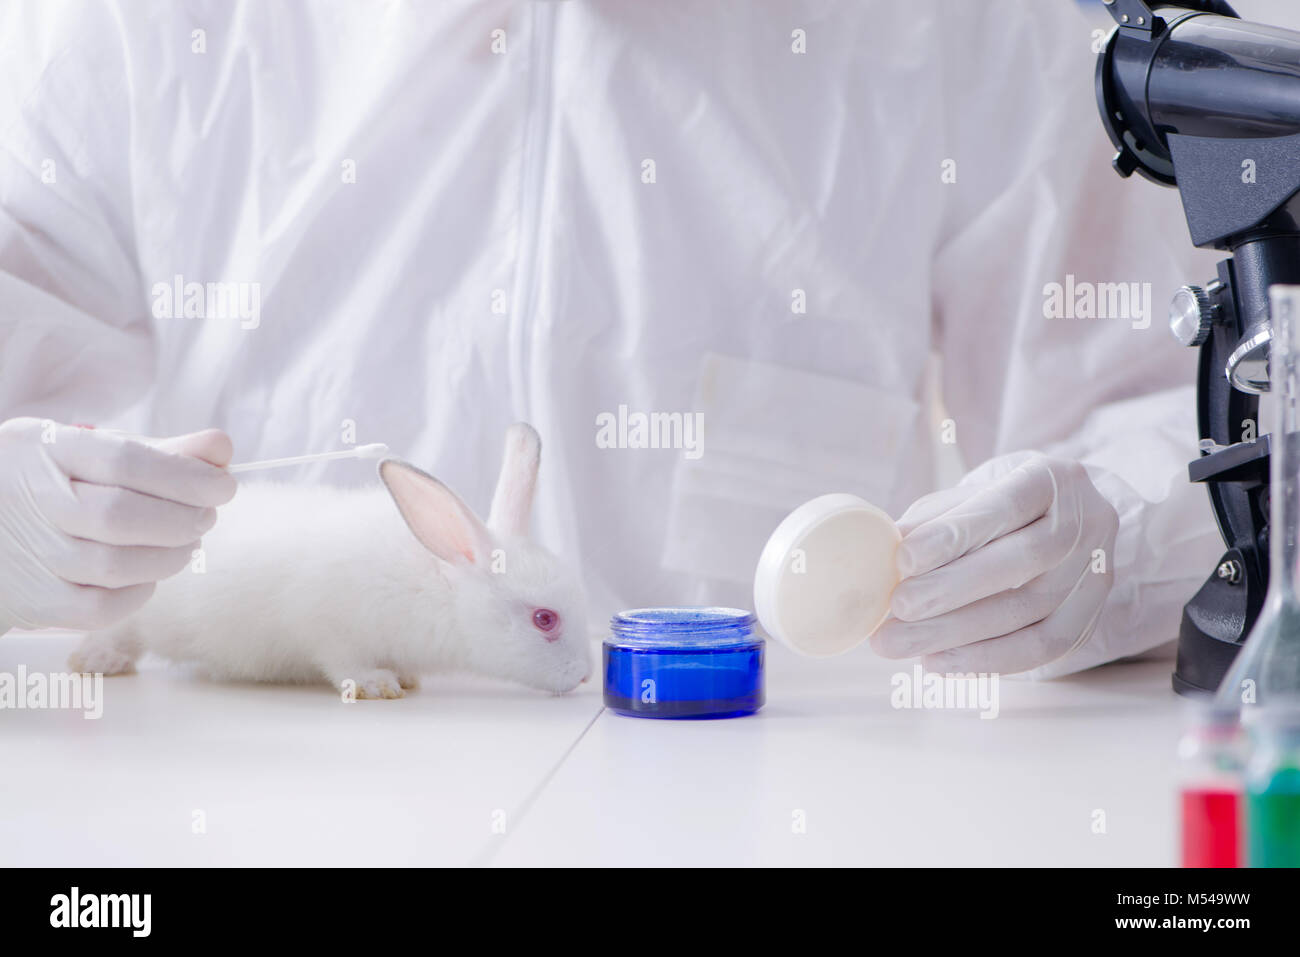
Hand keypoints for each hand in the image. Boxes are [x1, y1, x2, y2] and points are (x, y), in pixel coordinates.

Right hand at [0, 418, 235, 630]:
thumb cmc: (52, 486)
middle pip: (119, 516)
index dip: (186, 476)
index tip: (224, 486)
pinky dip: (138, 593)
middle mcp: (25, 499)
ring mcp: (25, 554)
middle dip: (181, 520)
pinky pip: (98, 609)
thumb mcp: (90, 453)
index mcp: (39, 447)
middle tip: (205, 518)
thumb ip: (159, 451)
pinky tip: (149, 575)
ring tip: (186, 545)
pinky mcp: (30, 601)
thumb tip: (222, 446)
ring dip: (169, 557)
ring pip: (113, 566)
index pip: (125, 460)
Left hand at [871, 452, 1117, 674]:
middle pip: (1019, 562)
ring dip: (956, 634)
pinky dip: (984, 660)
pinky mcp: (1089, 618)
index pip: (1003, 506)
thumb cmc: (1001, 507)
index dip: (953, 535)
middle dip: (950, 590)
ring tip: (899, 643)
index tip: (903, 560)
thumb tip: (885, 548)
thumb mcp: (970, 496)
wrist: (1064, 523)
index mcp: (1051, 479)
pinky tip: (937, 662)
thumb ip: (933, 518)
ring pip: (1027, 611)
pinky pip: (1040, 648)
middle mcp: (1085, 524)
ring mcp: (1093, 574)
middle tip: (897, 610)